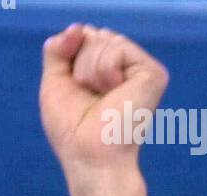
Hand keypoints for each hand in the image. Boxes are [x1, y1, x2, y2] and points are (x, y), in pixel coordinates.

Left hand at [40, 22, 168, 184]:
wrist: (90, 157)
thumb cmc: (72, 132)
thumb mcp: (54, 85)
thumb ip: (57, 51)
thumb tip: (77, 27)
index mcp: (106, 71)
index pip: (85, 37)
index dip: (71, 56)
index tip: (75, 88)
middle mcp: (126, 67)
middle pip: (94, 34)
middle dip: (80, 64)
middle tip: (89, 97)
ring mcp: (141, 69)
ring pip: (104, 39)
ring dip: (89, 71)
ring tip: (100, 99)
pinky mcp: (152, 73)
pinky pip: (117, 47)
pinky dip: (105, 71)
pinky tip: (113, 94)